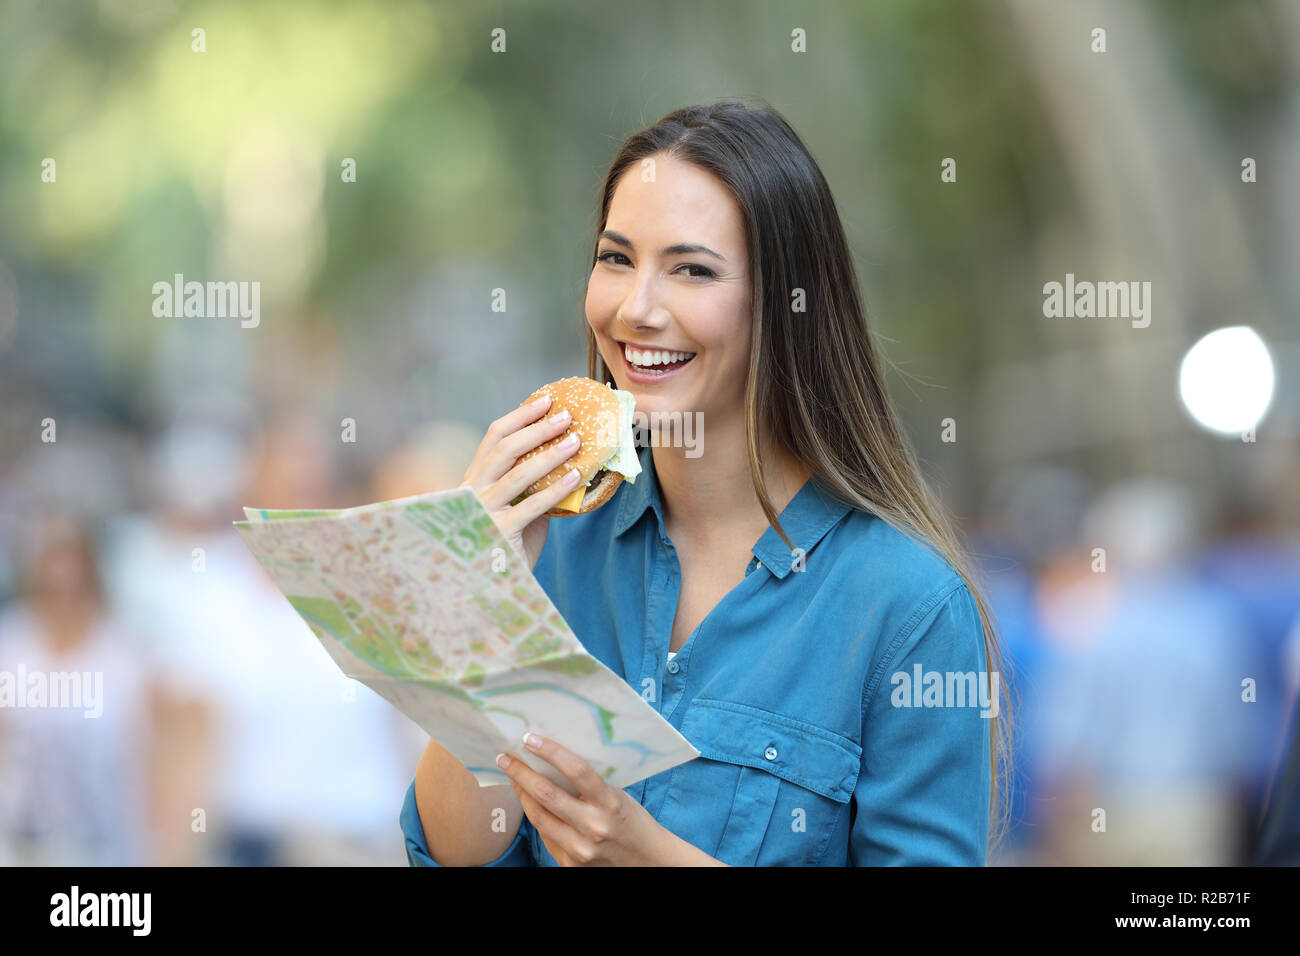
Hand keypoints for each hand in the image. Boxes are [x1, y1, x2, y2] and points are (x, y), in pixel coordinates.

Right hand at [458, 394, 582, 569]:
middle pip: (505, 449)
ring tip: (577, 442)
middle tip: (568, 417)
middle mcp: (474, 491)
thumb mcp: (515, 507)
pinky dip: (556, 490)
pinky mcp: (500, 532)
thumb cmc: (509, 543)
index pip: (494, 438)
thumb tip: (568, 457)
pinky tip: (577, 477)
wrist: (493, 584)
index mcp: (475, 479)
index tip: (546, 400)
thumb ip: (530, 486)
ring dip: (551, 455)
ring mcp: (484, 511)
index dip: (520, 416)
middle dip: (538, 429)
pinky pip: (532, 506)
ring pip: (520, 474)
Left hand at [497, 733, 724, 865]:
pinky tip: (528, 802)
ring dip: (521, 794)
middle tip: (506, 757)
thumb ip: (589, 785)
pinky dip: (536, 816)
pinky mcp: (571, 864)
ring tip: (512, 778)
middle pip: (547, 794)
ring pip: (539, 817)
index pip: (577, 771)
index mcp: (609, 803)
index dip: (551, 752)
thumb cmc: (631, 821)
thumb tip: (552, 762)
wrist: (646, 860)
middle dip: (522, 773)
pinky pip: (545, 836)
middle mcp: (593, 826)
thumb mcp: (617, 796)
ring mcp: (580, 849)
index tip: (530, 739)